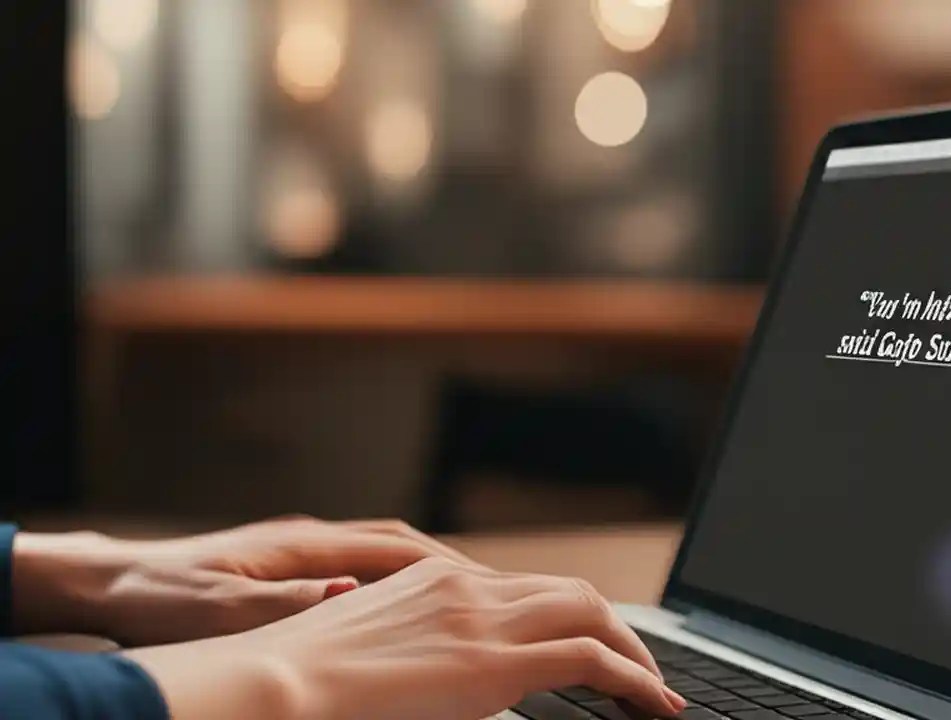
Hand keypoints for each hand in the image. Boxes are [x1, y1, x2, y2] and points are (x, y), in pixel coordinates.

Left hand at [12, 517, 476, 645]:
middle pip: (404, 548)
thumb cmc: (158, 597)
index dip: (450, 570)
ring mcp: (302, 552)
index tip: (495, 589)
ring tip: (473, 602)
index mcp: (303, 545)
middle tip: (504, 594)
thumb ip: (285, 601)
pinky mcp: (290, 569)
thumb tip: (350, 593)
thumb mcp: (219, 608)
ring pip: (386, 557)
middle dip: (456, 569)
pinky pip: (362, 571)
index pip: (397, 552)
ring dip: (431, 575)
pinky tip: (408, 611)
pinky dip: (398, 585)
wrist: (110, 582)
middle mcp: (311, 541)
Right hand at [127, 558, 686, 719]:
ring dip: (633, 651)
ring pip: (592, 614)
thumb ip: (414, 650)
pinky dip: (633, 678)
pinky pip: (591, 659)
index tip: (590, 645)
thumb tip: (434, 675)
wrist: (274, 682)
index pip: (526, 588)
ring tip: (653, 691)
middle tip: (637, 671)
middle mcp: (467, 587)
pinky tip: (652, 704)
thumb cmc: (300, 678)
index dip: (569, 616)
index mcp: (435, 581)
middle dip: (615, 629)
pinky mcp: (495, 661)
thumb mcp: (366, 650)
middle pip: (570, 593)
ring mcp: (484, 618)